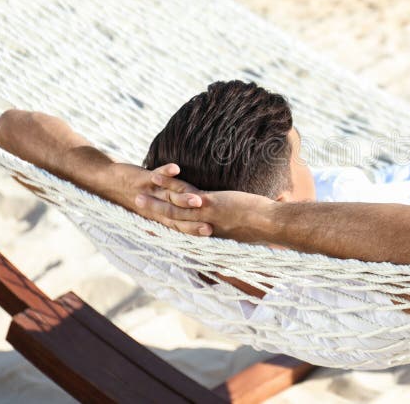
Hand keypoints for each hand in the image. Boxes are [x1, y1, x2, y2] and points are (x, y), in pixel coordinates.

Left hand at [105, 162, 213, 235]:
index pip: (180, 225)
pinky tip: (176, 168)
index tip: (211, 233)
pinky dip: (165, 172)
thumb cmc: (137, 198)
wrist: (108, 183)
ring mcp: (151, 192)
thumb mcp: (154, 211)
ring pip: (169, 197)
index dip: (194, 229)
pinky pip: (156, 175)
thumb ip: (173, 217)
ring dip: (183, 198)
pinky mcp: (144, 178)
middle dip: (194, 219)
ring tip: (198, 200)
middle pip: (178, 214)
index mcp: (161, 215)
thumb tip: (194, 223)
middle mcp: (157, 206)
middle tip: (210, 225)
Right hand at [135, 164, 276, 241]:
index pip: (189, 228)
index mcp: (214, 231)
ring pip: (172, 210)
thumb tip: (253, 216)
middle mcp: (205, 225)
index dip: (174, 224)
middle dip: (156, 216)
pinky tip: (154, 178)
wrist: (273, 225)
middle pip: (175, 222)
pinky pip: (181, 194)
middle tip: (139, 211)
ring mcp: (205, 215)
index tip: (160, 223)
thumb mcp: (254, 224)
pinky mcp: (208, 205)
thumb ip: (250, 221)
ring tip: (137, 197)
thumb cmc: (269, 225)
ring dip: (154, 204)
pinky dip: (167, 186)